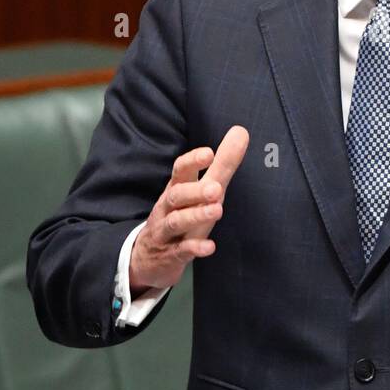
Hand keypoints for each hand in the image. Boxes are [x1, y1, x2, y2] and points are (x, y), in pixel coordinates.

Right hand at [129, 126, 248, 294]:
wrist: (148, 258)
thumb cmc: (181, 214)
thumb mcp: (201, 190)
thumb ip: (221, 164)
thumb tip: (242, 131)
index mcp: (176, 189)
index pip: (180, 171)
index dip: (192, 161)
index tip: (209, 152)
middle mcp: (168, 208)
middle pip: (175, 195)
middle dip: (195, 191)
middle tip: (217, 188)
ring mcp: (166, 232)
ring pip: (175, 222)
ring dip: (195, 215)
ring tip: (217, 210)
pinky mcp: (170, 255)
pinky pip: (180, 251)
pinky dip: (193, 248)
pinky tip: (210, 247)